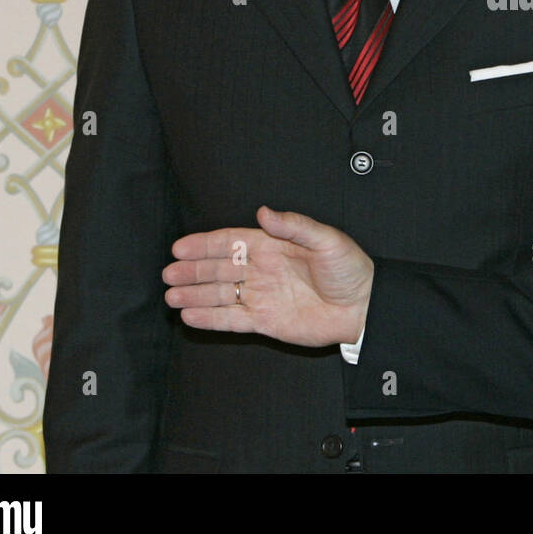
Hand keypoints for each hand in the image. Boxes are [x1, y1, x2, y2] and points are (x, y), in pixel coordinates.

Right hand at [162, 206, 372, 346]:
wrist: (364, 307)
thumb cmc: (351, 269)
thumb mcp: (327, 241)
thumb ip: (295, 226)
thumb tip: (263, 212)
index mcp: (274, 246)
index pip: (231, 242)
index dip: (205, 245)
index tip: (179, 248)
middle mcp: (263, 270)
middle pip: (220, 269)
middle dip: (193, 270)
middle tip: (168, 274)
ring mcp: (262, 296)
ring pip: (221, 295)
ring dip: (196, 295)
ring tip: (171, 296)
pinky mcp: (265, 321)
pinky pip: (232, 319)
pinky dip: (210, 318)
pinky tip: (189, 315)